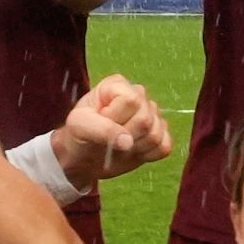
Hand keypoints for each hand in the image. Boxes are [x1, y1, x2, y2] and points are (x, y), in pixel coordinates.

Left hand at [53, 74, 173, 193]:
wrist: (84, 157)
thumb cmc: (79, 135)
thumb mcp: (79, 126)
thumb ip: (102, 129)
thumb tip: (128, 141)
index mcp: (118, 85)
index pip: (131, 101)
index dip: (116, 118)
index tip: (101, 123)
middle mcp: (138, 95)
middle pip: (145, 119)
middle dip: (125, 136)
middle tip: (109, 140)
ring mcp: (151, 114)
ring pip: (156, 134)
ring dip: (135, 147)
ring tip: (118, 146)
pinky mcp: (159, 133)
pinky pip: (164, 146)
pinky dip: (148, 155)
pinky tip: (132, 152)